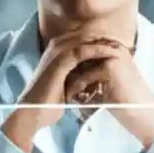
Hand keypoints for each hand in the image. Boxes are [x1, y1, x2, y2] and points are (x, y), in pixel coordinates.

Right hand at [0, 26, 125, 152]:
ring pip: (85, 43)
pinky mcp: (60, 61)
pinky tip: (111, 53)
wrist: (32, 112)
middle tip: (121, 44)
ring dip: (103, 44)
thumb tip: (88, 82)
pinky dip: (98, 51)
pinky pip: (83, 52)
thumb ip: (74, 80)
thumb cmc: (47, 104)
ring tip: (120, 46)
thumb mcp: (64, 88)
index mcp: (55, 55)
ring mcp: (56, 54)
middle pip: (83, 40)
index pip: (80, 44)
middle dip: (103, 41)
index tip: (114, 49)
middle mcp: (54, 50)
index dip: (98, 45)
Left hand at [61, 39, 153, 148]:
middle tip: (54, 82)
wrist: (140, 111)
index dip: (70, 62)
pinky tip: (70, 98)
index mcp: (113, 47)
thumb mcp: (106, 80)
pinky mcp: (109, 67)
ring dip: (69, 79)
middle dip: (67, 69)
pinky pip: (85, 76)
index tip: (56, 74)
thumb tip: (72, 68)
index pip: (84, 50)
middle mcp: (113, 47)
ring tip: (61, 92)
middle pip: (81, 56)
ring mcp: (112, 55)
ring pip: (80, 66)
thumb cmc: (124, 99)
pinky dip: (76, 88)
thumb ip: (93, 70)